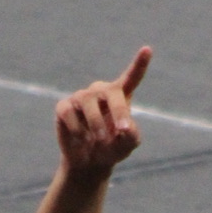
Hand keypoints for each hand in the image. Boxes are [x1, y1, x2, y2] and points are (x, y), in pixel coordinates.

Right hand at [54, 46, 151, 177]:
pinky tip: (81, 139)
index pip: (131, 77)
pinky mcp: (64, 107)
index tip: (147, 49)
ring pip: (88, 102)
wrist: (88, 163)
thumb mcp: (127, 145)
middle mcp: (100, 92)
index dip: (139, 64)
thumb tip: (125, 127)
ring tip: (99, 142)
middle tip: (123, 131)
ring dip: (96, 124)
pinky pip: (68, 113)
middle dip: (118, 111)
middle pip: (111, 92)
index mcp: (120, 96)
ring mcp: (81, 98)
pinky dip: (77, 129)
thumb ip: (132, 135)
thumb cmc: (112, 149)